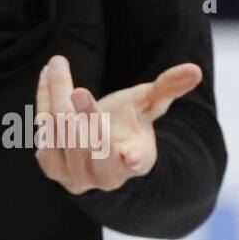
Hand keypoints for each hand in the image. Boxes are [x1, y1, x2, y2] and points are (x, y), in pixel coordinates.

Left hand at [33, 54, 202, 193]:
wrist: (100, 142)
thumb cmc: (130, 121)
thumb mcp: (149, 105)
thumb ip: (168, 88)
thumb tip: (195, 70)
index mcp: (136, 162)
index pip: (134, 160)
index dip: (133, 159)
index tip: (130, 154)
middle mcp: (105, 175)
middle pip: (90, 145)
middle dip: (82, 115)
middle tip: (78, 88)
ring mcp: (75, 174)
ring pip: (60, 133)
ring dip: (56, 94)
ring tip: (57, 63)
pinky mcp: (51, 165)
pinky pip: (43, 129)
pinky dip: (43, 99)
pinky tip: (48, 76)